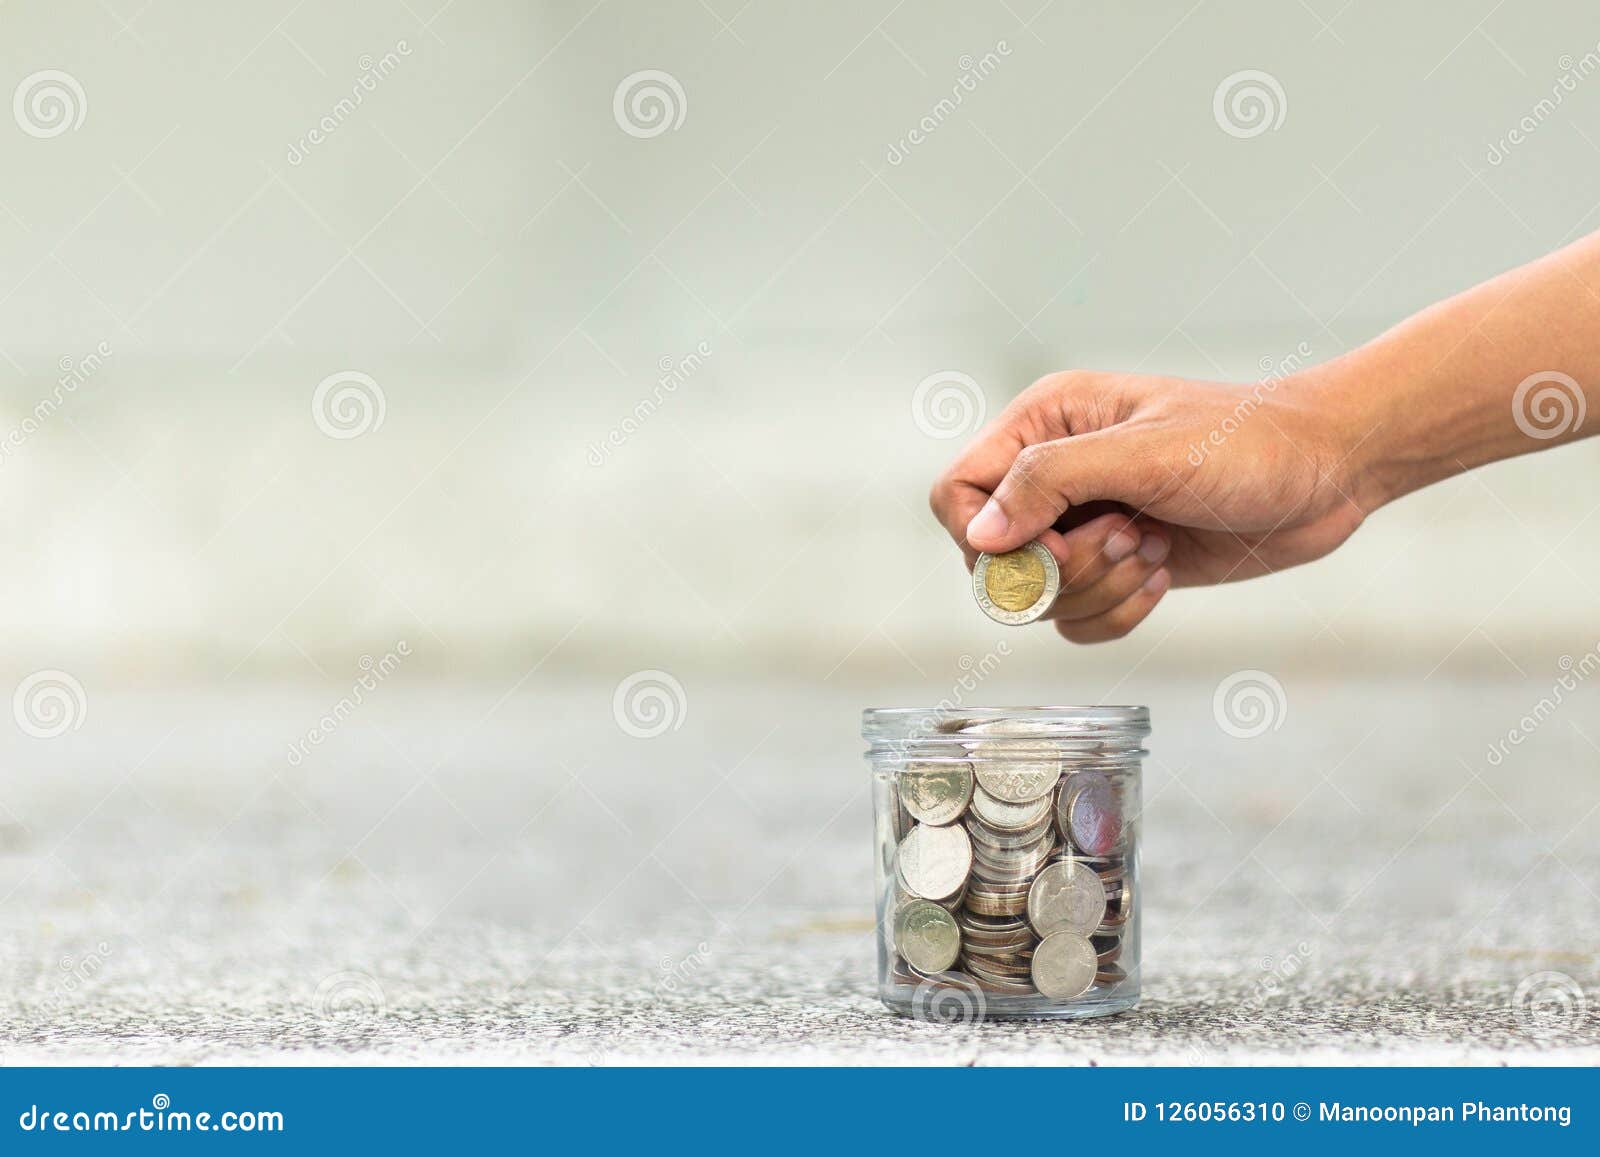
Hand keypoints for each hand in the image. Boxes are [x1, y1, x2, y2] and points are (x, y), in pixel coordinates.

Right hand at [929, 369, 1367, 641]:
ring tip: (1155, 547)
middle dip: (1060, 569)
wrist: (1331, 472)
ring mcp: (1084, 524)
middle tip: (1127, 537)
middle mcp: (1053, 474)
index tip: (1054, 542)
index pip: (958, 494)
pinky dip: (1118, 613)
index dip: (991, 537)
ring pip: (1036, 598)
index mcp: (1044, 424)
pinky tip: (1164, 572)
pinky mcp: (1116, 567)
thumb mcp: (1145, 454)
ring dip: (1099, 589)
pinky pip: (1076, 621)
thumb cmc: (1248, 443)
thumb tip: (980, 536)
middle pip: (992, 559)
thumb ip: (1050, 482)